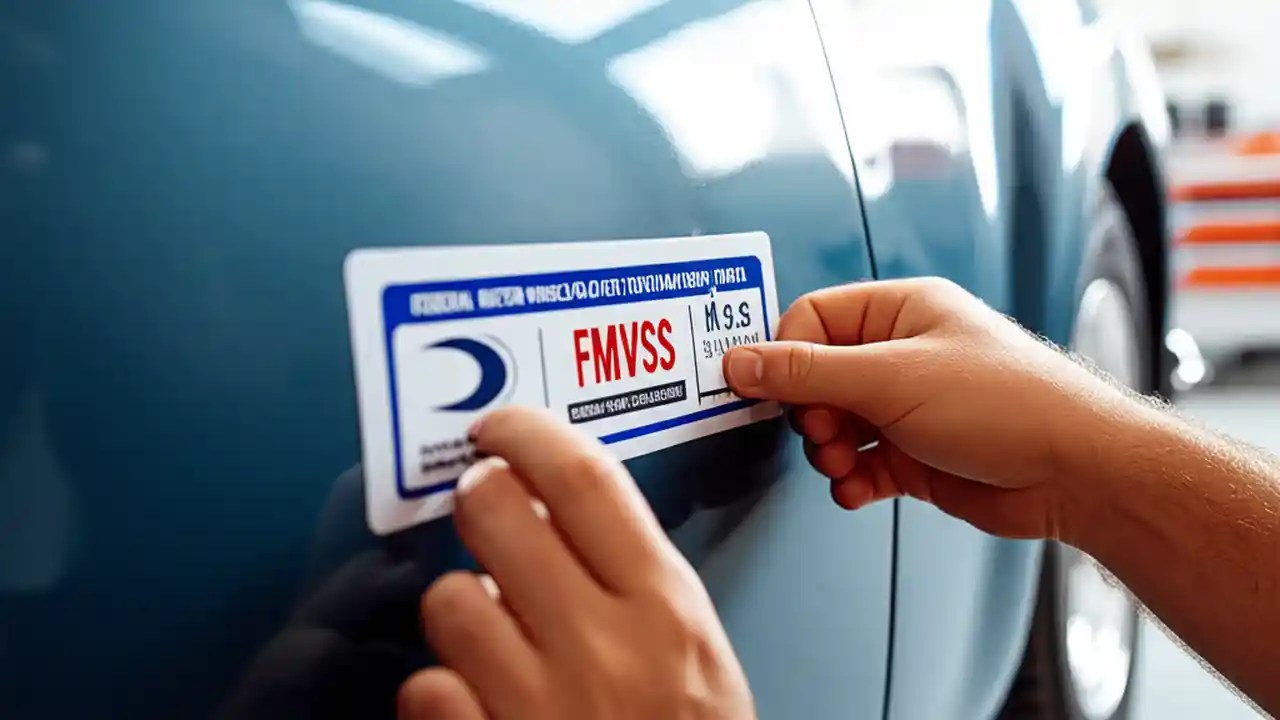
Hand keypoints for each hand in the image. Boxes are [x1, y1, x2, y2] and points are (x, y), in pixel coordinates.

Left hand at [397, 407, 754, 719]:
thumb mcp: (696, 652)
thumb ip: (636, 579)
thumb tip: (554, 506)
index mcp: (664, 608)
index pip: (585, 478)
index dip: (527, 433)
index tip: (500, 427)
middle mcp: (603, 646)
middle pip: (496, 511)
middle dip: (476, 499)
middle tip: (481, 508)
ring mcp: (541, 704)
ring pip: (447, 598)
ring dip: (456, 606)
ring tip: (486, 630)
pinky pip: (426, 688)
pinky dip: (438, 691)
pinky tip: (472, 701)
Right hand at [723, 277, 1135, 539]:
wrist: (1075, 471)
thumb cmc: (1009, 403)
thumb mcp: (890, 378)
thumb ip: (806, 373)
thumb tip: (741, 361)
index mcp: (900, 312)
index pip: (812, 320)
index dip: (785, 357)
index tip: (768, 392)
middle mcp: (903, 355)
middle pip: (817, 379)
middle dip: (810, 414)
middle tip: (824, 430)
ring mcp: (909, 407)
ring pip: (835, 426)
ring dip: (828, 451)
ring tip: (846, 463)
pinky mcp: (916, 455)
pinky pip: (861, 465)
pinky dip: (851, 480)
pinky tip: (860, 487)